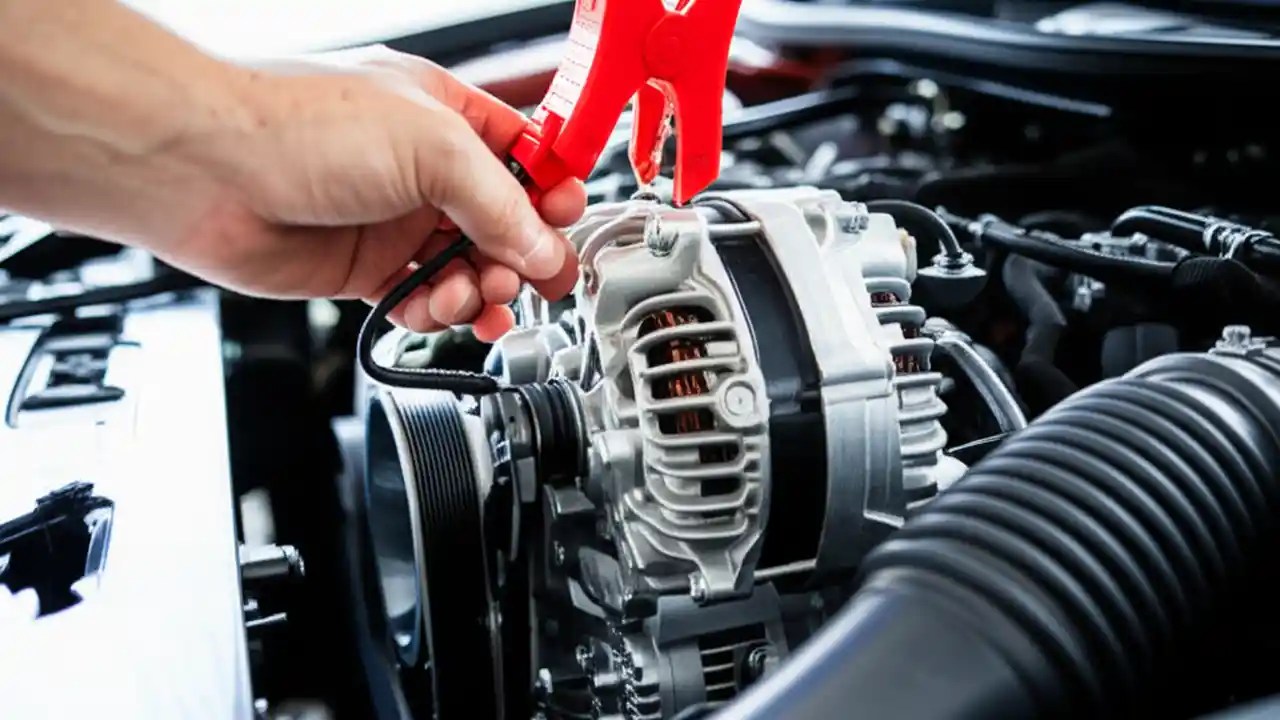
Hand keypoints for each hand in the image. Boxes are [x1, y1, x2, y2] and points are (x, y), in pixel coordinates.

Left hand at [165, 47, 583, 340]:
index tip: (568, 226)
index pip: (526, 156)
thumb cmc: (297, 125)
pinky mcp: (362, 267)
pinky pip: (421, 298)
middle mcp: (422, 166)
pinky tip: (437, 309)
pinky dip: (437, 311)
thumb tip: (546, 250)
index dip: (553, 193)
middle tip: (529, 280)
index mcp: (446, 114)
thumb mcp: (431, 148)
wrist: (203, 172)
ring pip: (466, 267)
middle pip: (502, 221)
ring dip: (480, 289)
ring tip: (473, 296)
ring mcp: (392, 218)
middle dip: (521, 255)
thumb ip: (500, 205)